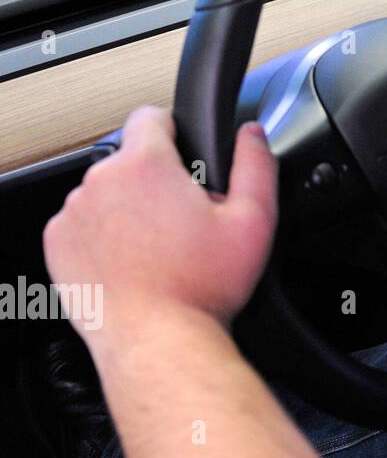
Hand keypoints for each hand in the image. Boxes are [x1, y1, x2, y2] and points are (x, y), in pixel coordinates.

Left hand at [43, 107, 277, 350]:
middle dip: (157, 179)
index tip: (188, 159)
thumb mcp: (255, 220)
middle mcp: (101, 182)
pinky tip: (133, 262)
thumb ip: (257, 165)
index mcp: (146, 166)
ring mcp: (74, 214)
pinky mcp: (58, 244)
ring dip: (129, 206)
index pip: (151, 116)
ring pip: (106, 191)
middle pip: (131, 158)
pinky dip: (104, 235)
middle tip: (185, 218)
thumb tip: (252, 133)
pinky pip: (84, 223)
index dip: (176, 131)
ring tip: (159, 246)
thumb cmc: (203, 286)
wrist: (157, 342)